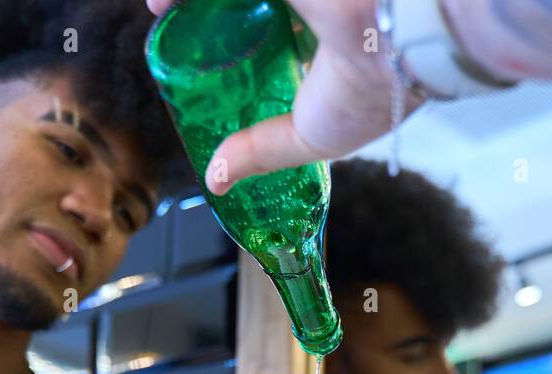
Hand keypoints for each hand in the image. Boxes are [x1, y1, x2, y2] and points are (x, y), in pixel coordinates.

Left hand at [147, 0, 413, 194]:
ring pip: (240, 0)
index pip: (274, 28)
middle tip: (167, 17)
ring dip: (193, 2)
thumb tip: (217, 178)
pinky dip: (190, 0)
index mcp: (332, 38)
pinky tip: (163, 5)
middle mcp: (318, 3)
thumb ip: (262, 151)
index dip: (231, 38)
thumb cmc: (370, 91)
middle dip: (202, 13)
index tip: (199, 56)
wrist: (392, 42)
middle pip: (250, 8)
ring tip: (160, 8)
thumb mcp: (309, 136)